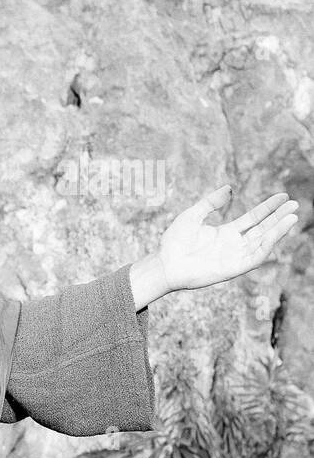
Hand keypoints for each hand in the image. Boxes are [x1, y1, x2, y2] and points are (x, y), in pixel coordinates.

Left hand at [157, 185, 299, 292]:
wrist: (164, 264)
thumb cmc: (174, 242)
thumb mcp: (192, 215)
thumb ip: (211, 202)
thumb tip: (229, 188)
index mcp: (226, 233)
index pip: (253, 219)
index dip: (268, 208)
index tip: (283, 196)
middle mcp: (234, 245)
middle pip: (262, 229)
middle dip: (278, 217)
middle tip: (294, 204)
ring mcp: (235, 257)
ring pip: (263, 242)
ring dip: (278, 230)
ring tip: (292, 216)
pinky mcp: (233, 268)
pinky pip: (255, 257)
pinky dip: (267, 245)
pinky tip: (276, 233)